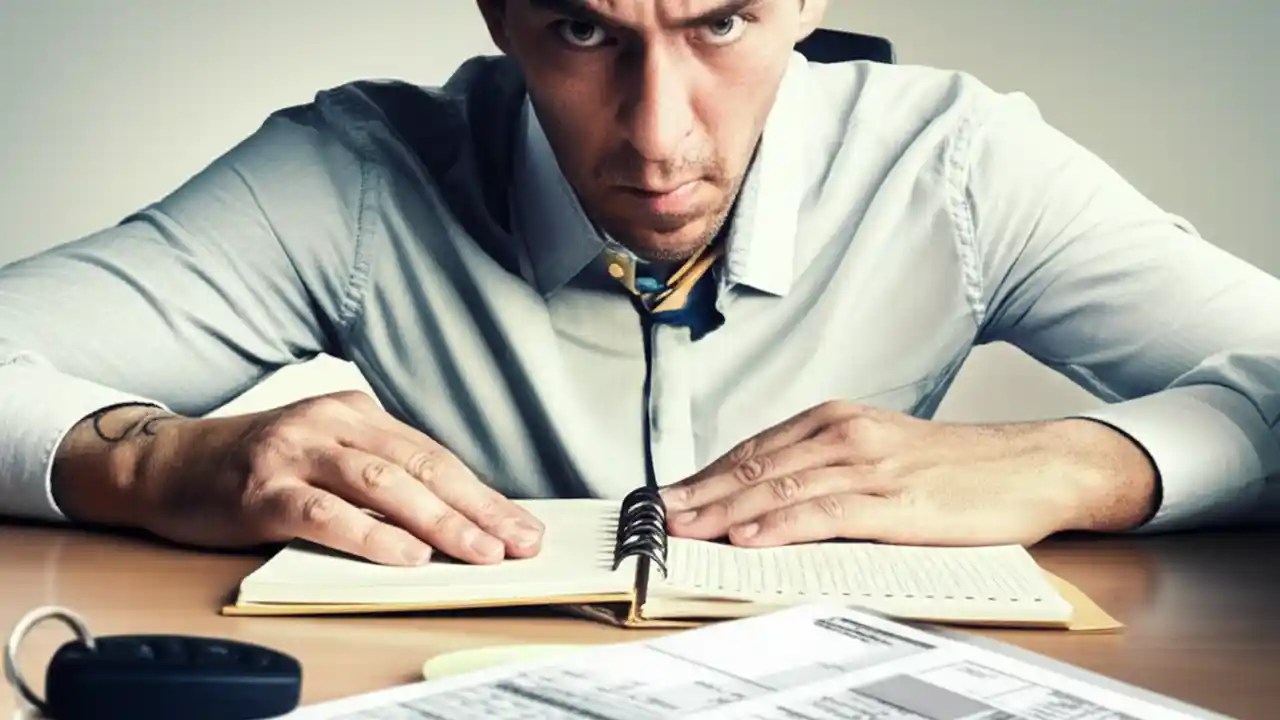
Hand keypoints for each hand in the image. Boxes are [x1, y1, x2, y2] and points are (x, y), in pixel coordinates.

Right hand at [53, 391, 543, 565]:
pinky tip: (405, 554)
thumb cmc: (257, 466)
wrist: (167, 465)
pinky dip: (370, 534)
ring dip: (438, 521)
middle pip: (421, 467)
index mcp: (357, 412)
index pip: (435, 456)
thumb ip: (379, 472)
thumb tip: (451, 514)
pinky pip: (326, 513)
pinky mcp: (262, 489)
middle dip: (478, 509)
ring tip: (478, 550)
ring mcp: (296, 452)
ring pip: (383, 484)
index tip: (522, 526)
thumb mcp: (326, 453)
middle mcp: (332, 422)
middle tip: (518, 542)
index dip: (483, 493)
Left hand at [659, 401, 1157, 547]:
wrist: (1030, 467)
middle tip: (657, 517)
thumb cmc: (954, 468)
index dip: (707, 475)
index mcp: (837, 421)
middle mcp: (846, 436)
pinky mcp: (896, 502)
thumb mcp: (880, 454)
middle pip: (756, 468)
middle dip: (701, 495)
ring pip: (780, 489)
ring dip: (725, 513)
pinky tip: (749, 539)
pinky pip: (825, 514)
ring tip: (684, 530)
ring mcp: (870, 467)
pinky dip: (780, 527)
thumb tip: (770, 500)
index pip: (754, 450)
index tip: (668, 496)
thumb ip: (826, 469)